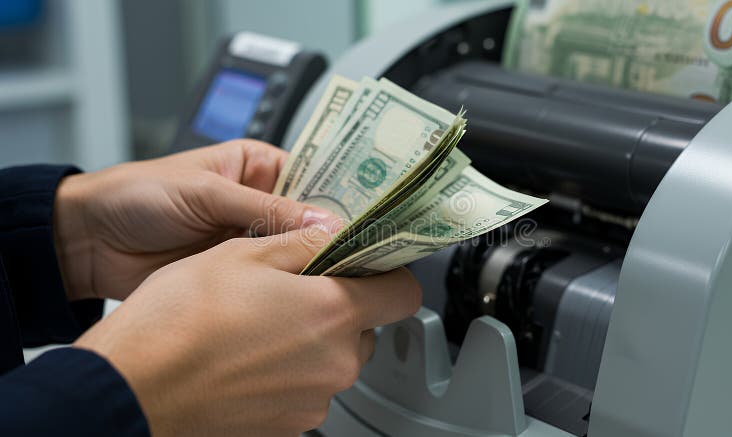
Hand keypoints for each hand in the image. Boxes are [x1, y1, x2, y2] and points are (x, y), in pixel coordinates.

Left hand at [53, 140, 339, 300]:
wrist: (87, 241)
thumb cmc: (138, 196)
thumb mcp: (206, 192)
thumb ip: (265, 209)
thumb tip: (326, 221)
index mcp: (258, 166)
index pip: (315, 178)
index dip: (342, 197)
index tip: (371, 218)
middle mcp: (261, 202)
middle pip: (311, 219)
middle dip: (332, 236)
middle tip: (365, 255)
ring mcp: (250, 240)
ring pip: (295, 252)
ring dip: (313, 264)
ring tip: (344, 277)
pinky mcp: (237, 273)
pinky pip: (272, 279)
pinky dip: (289, 287)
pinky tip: (310, 295)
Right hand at [75, 225, 421, 435]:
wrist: (132, 386)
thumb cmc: (180, 320)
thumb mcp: (244, 255)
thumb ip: (304, 243)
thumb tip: (335, 234)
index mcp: (333, 313)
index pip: (402, 294)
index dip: (388, 275)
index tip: (369, 266)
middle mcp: (333, 364)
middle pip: (366, 330)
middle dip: (340, 308)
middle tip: (297, 289)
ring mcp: (310, 401)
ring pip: (333, 361)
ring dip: (311, 341)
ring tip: (261, 323)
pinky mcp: (285, 426)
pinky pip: (304, 389)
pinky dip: (287, 372)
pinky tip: (248, 355)